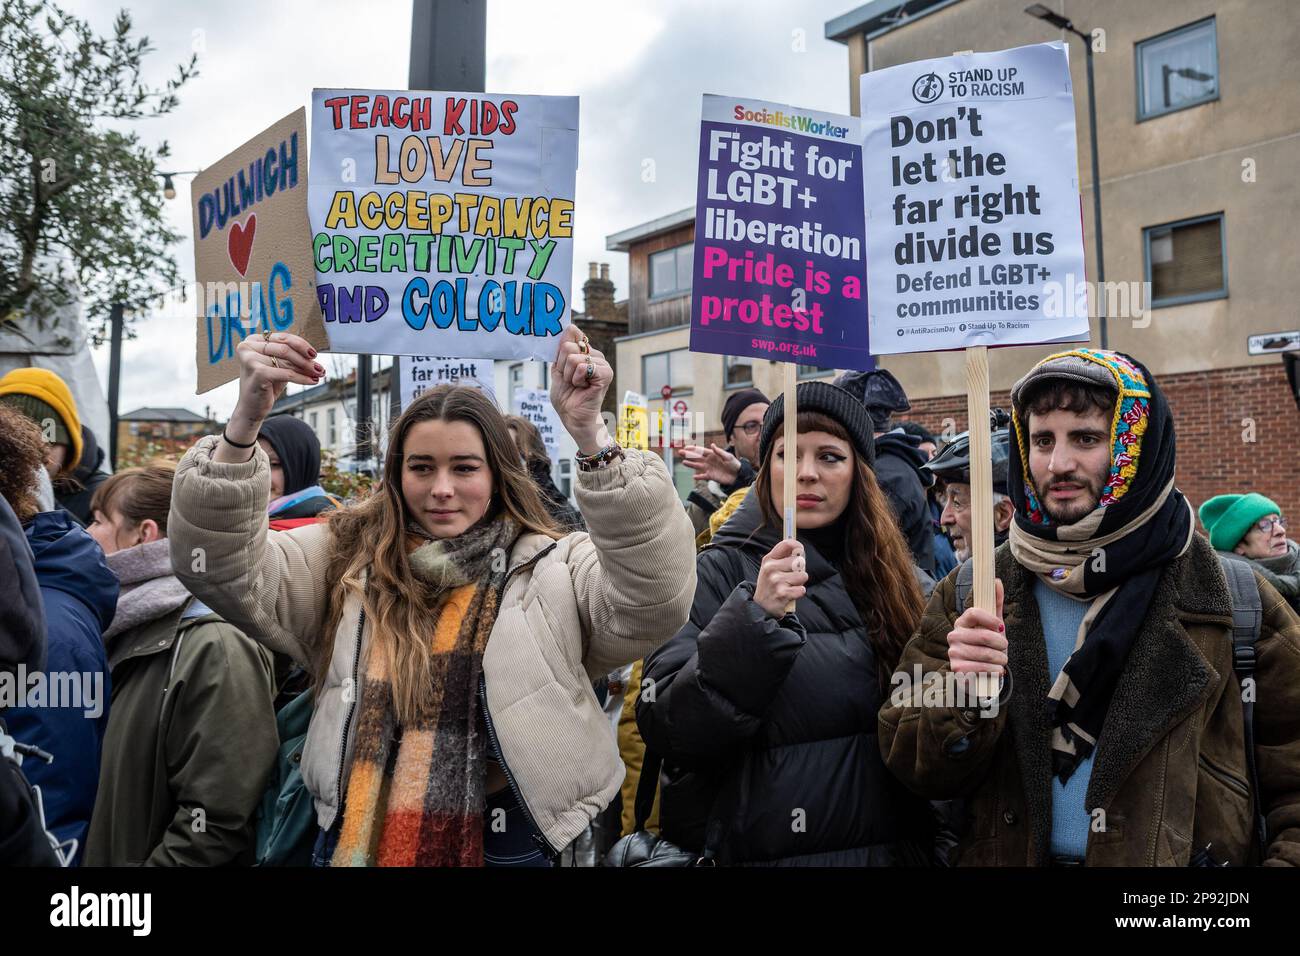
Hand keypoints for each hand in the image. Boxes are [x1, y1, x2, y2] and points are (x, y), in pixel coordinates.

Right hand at [219, 332, 322, 460]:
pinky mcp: (257, 372)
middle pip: (285, 348)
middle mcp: (248, 347)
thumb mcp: (278, 366)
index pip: (282, 338)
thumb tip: (313, 355)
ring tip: (318, 374)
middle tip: (320, 368)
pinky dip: (302, 378)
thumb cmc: (266, 384)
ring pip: (286, 361)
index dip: (301, 345)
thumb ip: (291, 357)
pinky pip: (286, 373)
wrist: (252, 408)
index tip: (314, 354)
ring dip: (306, 368)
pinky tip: (312, 381)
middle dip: (305, 359)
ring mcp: (250, 359)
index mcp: (253, 340)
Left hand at [550, 325, 612, 453]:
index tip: (560, 364)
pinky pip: (582, 367)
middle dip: (562, 367)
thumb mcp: (557, 370)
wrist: (572, 417)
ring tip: (576, 385)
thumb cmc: (566, 397)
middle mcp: (595, 354)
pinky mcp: (606, 373)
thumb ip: (561, 351)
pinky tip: (582, 387)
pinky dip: (576, 379)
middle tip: (569, 380)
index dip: (561, 346)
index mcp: (584, 351)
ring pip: (573, 358)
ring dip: (569, 376)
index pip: (572, 332)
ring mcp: (602, 363)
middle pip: (568, 346)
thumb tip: (568, 328)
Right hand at [681, 443, 741, 484]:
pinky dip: (698, 477)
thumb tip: (712, 445)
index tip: (686, 447)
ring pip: (697, 466)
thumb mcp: (728, 456)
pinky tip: (694, 477)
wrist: (738, 475)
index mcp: (712, 454)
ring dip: (690, 464)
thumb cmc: (734, 464)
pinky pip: (703, 476)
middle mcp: (709, 461)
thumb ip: (719, 452)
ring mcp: (709, 468)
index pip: (701, 451)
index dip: (693, 449)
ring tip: (683, 462)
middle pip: (696, 457)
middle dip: (688, 455)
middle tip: (680, 452)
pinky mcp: (711, 476)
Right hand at [752, 538, 806, 617]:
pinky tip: (789, 594)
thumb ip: (783, 557)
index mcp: (768, 560)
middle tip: (790, 577)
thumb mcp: (770, 568)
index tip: (800, 550)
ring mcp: (776, 581)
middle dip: (799, 570)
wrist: (760, 606)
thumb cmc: (769, 585)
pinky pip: (802, 589)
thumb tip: (798, 548)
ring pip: (803, 576)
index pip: (787, 544)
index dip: (798, 546)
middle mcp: (771, 568)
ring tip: (789, 586)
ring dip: (799, 583)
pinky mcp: (782, 594)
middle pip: (799, 561)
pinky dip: (798, 593)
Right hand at [946, 578, 1006, 687]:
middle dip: (1001, 644)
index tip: (1001, 627)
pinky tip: (996, 670)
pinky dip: (994, 670)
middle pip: (984, 636)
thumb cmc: (988, 646)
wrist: (980, 671)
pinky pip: (982, 668)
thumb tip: (997, 581)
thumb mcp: (993, 625)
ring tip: (1001, 660)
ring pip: (986, 653)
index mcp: (961, 622)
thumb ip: (995, 603)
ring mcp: (954, 653)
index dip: (991, 619)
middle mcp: (954, 636)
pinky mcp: (957, 670)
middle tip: (1004, 648)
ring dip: (1000, 659)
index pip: (974, 613)